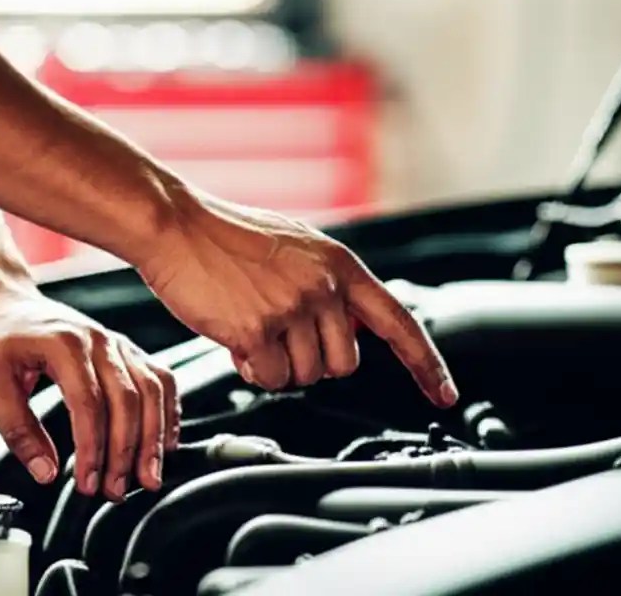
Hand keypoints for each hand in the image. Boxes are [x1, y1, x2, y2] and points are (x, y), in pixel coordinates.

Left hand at [0, 285, 179, 500]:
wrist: (1, 305)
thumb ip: (18, 431)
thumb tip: (46, 473)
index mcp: (63, 343)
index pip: (88, 403)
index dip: (92, 448)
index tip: (88, 483)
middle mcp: (97, 339)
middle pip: (127, 399)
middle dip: (126, 451)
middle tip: (117, 491)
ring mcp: (116, 342)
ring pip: (151, 389)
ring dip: (153, 437)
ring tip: (149, 476)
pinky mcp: (125, 350)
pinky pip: (159, 379)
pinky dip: (167, 412)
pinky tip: (164, 442)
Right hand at [138, 192, 457, 406]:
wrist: (176, 225)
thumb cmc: (226, 236)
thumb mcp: (296, 247)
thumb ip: (329, 284)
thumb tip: (352, 326)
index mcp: (340, 264)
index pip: (398, 322)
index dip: (425, 363)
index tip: (445, 394)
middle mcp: (324, 286)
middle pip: (344, 363)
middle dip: (311, 360)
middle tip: (278, 332)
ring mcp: (293, 308)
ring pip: (305, 376)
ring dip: (278, 364)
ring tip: (251, 325)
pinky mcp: (258, 329)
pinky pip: (271, 378)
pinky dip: (253, 369)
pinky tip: (236, 339)